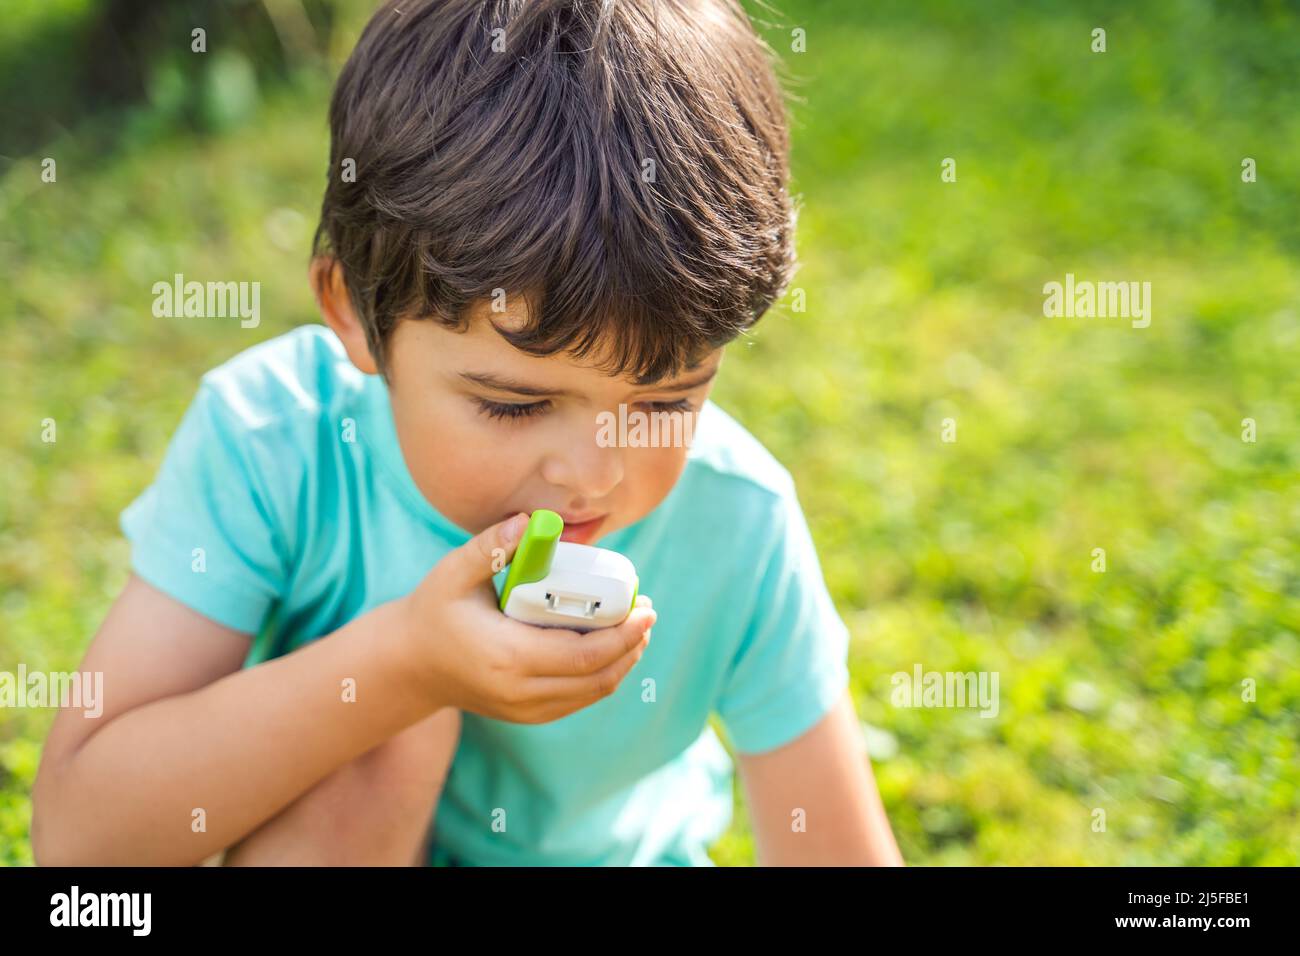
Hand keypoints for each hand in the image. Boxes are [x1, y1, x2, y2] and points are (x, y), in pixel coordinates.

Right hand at [398, 513, 655, 722]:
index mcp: (507, 656)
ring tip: (637, 629)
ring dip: (623, 662)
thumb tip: (530, 521)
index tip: (646, 608)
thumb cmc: (434, 611)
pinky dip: (603, 675)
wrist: (410, 664)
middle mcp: (520, 691)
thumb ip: (490, 546)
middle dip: (632, 645)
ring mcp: (524, 709)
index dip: (623, 635)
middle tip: (647, 612)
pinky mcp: (528, 715)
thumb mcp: (453, 573)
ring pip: (593, 692)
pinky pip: (578, 699)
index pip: (584, 654)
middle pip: (597, 677)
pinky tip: (612, 649)